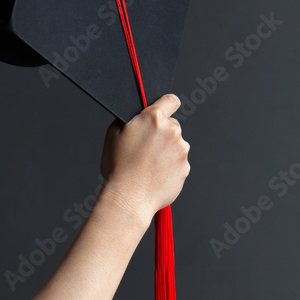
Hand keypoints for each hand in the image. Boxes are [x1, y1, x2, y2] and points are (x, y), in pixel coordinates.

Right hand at [97, 94, 190, 227]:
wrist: (128, 199)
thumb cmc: (118, 167)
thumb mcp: (114, 134)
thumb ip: (131, 119)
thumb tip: (139, 115)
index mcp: (154, 118)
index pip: (170, 100)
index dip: (166, 104)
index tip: (164, 110)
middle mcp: (172, 131)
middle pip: (172, 125)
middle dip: (162, 133)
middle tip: (146, 147)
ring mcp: (181, 150)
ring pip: (176, 145)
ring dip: (167, 150)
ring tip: (148, 165)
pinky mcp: (185, 168)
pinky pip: (179, 162)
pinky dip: (170, 166)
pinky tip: (155, 175)